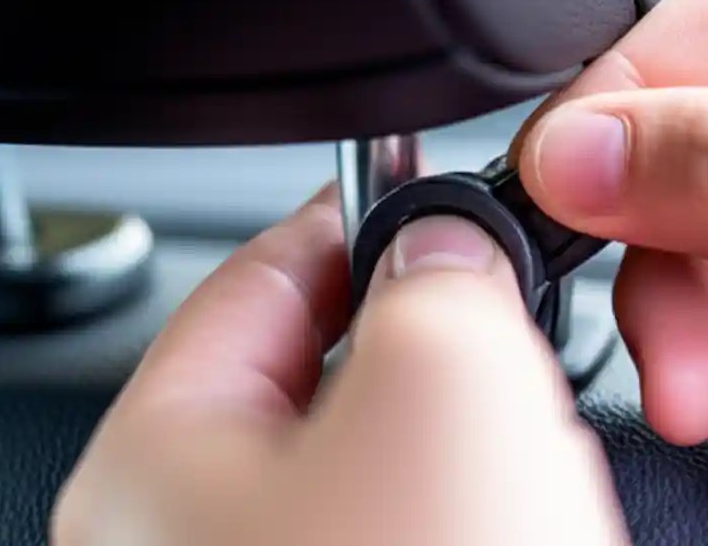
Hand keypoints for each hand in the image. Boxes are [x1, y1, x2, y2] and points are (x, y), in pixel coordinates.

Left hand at [52, 185, 624, 544]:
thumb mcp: (442, 388)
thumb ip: (435, 276)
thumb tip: (447, 242)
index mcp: (162, 462)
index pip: (258, 279)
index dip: (363, 217)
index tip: (440, 196)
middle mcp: (202, 540)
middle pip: (322, 372)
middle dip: (437, 335)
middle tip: (520, 314)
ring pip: (389, 460)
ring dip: (476, 430)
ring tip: (545, 429)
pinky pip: (427, 528)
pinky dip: (484, 504)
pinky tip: (538, 515)